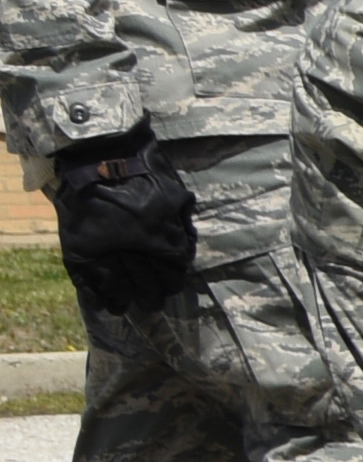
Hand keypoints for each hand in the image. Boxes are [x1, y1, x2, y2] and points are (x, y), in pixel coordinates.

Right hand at [49, 127, 197, 312]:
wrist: (99, 155)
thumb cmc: (143, 172)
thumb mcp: (174, 195)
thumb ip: (181, 221)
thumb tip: (184, 242)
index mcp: (163, 239)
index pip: (173, 274)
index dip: (172, 282)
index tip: (170, 285)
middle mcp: (135, 250)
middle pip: (148, 286)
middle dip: (151, 295)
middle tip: (152, 302)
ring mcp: (104, 250)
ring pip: (117, 288)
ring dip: (123, 299)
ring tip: (126, 306)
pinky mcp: (79, 249)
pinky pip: (87, 281)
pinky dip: (96, 295)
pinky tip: (103, 304)